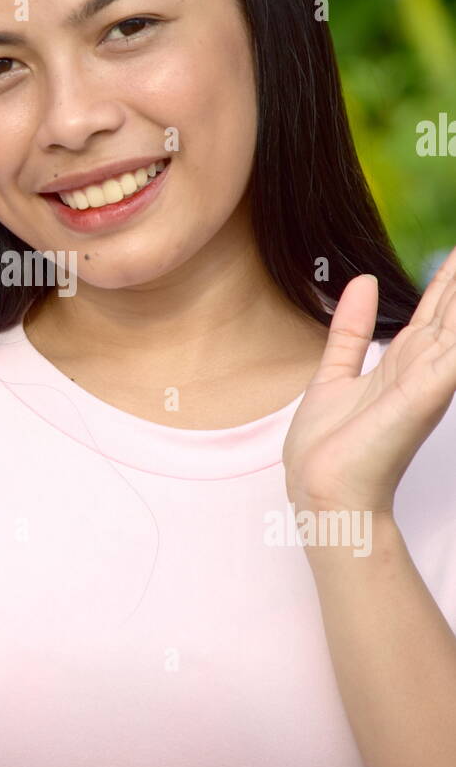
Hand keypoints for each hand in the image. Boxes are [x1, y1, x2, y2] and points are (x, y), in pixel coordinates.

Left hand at [282, 244, 455, 515]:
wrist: (323, 491)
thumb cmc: (329, 447)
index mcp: (406, 360)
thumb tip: (362, 282)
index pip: (439, 305)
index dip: (450, 275)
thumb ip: (350, 330)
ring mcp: (431, 377)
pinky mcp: (428, 390)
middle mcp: (426, 365)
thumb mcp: (335, 373)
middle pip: (455, 307)